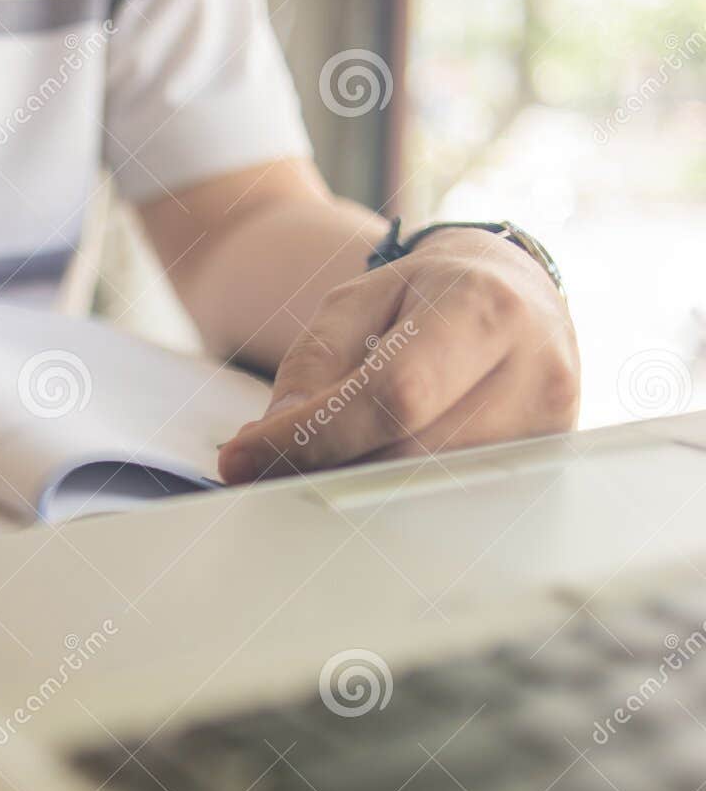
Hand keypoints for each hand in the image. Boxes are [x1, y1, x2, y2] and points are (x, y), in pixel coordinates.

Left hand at [217, 227, 578, 482]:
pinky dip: (394, 494)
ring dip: (352, 485)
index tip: (241, 457)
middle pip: (406, 454)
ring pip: (425, 489)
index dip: (312, 436)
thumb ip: (309, 367)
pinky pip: (451, 499)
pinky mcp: (545, 462)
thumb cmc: (426, 294)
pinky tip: (365, 472)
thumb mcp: (353, 304)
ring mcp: (549, 425)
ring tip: (317, 461)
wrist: (511, 291)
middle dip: (321, 467)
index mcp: (485, 310)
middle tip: (262, 468)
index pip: (394, 395)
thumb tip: (265, 446)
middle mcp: (535, 369)